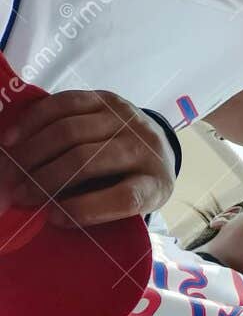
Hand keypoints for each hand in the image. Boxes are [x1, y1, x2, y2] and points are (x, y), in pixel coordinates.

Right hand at [0, 90, 175, 225]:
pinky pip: (64, 104)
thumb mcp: (129, 203)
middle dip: (46, 180)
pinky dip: (33, 121)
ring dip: (33, 152)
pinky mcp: (107, 98)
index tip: (52, 217)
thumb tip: (48, 213)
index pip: (126, 197)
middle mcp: (145, 147)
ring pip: (70, 131)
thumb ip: (98, 208)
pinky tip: (13, 139)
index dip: (87, 209)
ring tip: (10, 171)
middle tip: (17, 195)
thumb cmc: (134, 181)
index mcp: (155, 183)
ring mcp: (126, 118)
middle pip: (88, 161)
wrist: (155, 144)